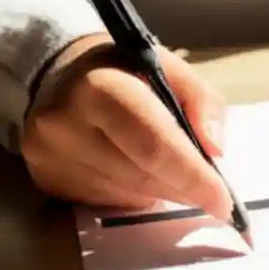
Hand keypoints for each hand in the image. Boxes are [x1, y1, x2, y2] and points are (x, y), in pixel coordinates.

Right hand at [22, 34, 232, 217]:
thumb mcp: (169, 66)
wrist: (56, 72)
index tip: (224, 203)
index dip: (192, 176)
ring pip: (127, 195)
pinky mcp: (45, 179)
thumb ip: (201, 101)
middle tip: (208, 189)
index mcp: (101, 87)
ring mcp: (50, 156)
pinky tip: (133, 169)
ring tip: (169, 169)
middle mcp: (66, 124)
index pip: (154, 143)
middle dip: (184, 187)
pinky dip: (132, 192)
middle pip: (142, 176)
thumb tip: (215, 152)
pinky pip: (105, 201)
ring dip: (160, 190)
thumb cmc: (123, 69)